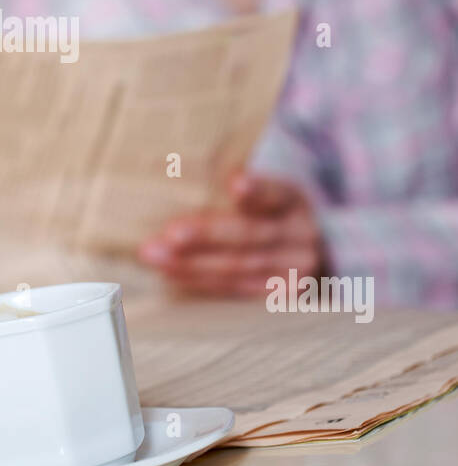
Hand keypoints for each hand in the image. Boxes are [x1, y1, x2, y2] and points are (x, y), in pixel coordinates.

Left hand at [138, 171, 325, 298]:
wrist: (307, 254)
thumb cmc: (271, 214)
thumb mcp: (267, 193)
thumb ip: (239, 187)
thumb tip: (179, 169)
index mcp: (295, 200)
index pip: (277, 193)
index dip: (257, 190)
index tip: (236, 183)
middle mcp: (301, 235)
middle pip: (250, 235)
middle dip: (205, 235)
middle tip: (169, 235)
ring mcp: (295, 270)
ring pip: (239, 267)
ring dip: (193, 264)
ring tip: (158, 257)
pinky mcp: (282, 296)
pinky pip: (236, 289)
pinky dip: (201, 281)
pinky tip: (174, 273)